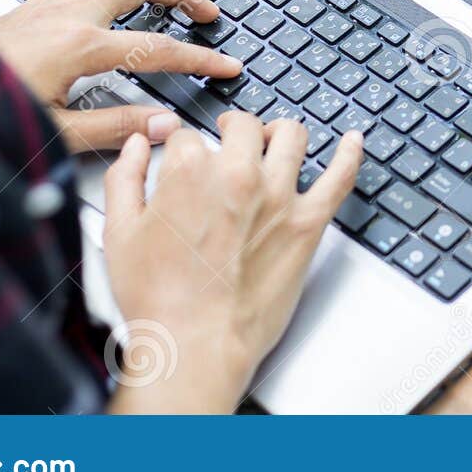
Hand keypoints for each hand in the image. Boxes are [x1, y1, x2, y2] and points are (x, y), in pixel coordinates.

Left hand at [0, 0, 241, 151]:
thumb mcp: (55, 135)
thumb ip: (115, 126)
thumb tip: (163, 124)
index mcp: (80, 46)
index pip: (157, 48)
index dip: (199, 58)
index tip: (227, 65)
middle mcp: (65, 15)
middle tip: (206, 11)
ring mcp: (44, 5)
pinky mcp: (27, 7)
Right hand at [103, 114, 364, 412]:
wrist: (196, 345)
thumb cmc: (159, 299)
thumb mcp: (119, 233)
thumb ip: (124, 178)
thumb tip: (137, 147)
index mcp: (191, 171)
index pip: (190, 136)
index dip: (184, 147)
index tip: (185, 157)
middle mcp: (239, 175)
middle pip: (245, 127)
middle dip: (233, 129)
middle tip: (230, 140)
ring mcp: (279, 196)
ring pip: (291, 136)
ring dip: (280, 132)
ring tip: (275, 139)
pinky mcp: (308, 223)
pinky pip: (340, 178)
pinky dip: (349, 154)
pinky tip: (352, 141)